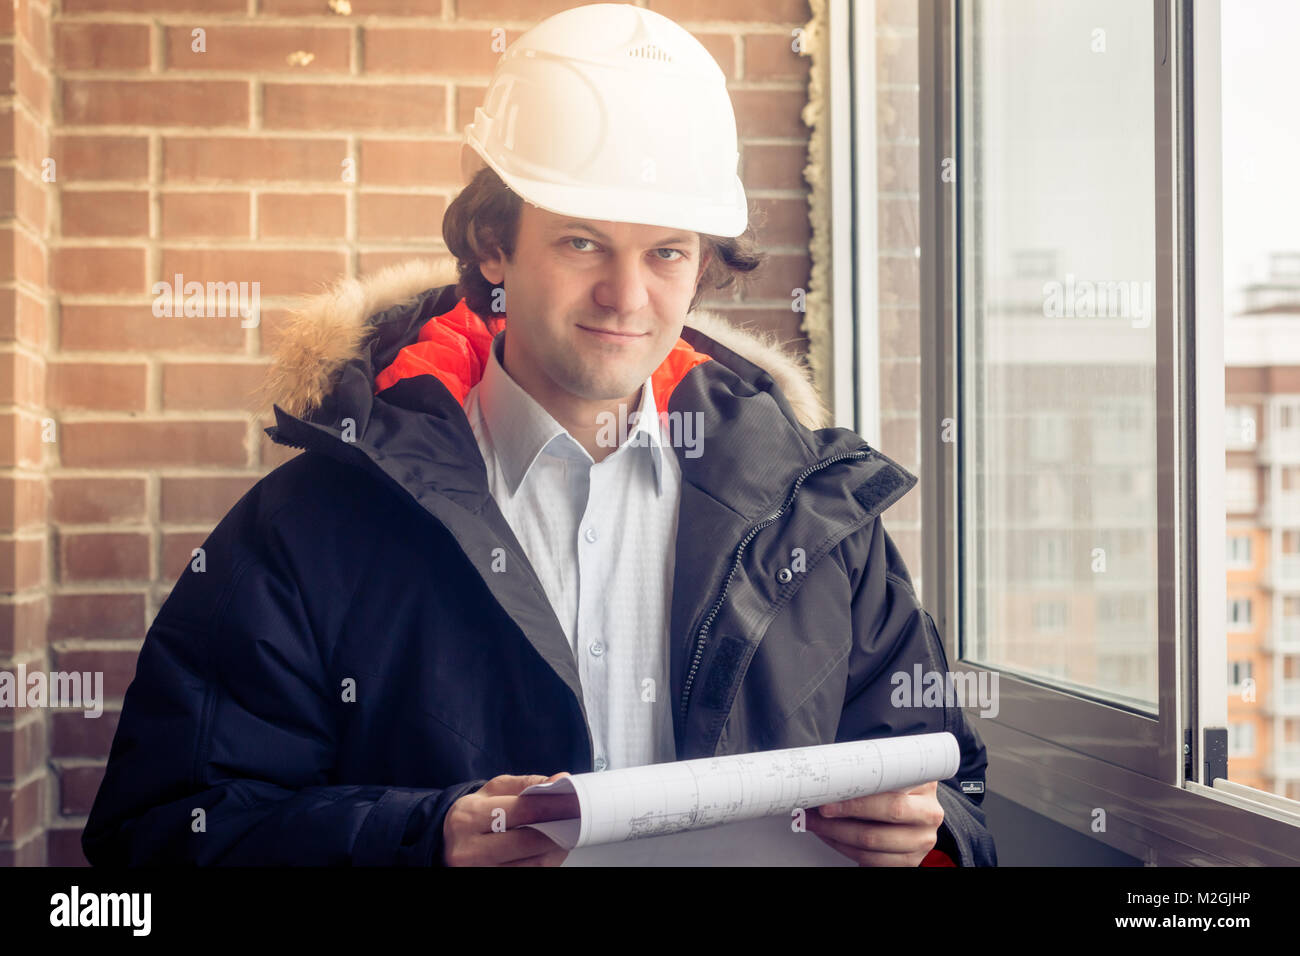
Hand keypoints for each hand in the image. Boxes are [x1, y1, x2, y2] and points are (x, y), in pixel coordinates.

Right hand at [441, 772, 578, 866]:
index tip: (575, 799)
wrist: (446, 843)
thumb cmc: (474, 815)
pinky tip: (553, 850)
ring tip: (567, 833)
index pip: (521, 810)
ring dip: (557, 849)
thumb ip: (526, 785)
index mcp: (468, 817)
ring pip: (532, 863)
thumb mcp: (492, 791)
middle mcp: (469, 850)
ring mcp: (479, 872)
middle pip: (529, 840)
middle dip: (559, 828)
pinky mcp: (490, 882)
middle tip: (578, 817)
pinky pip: (529, 874)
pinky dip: (546, 862)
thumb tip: (559, 780)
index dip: (554, 804)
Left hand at [807, 779, 943, 866]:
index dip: (864, 791)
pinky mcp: (910, 861)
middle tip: (820, 808)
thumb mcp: (890, 773)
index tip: (834, 792)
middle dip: (845, 812)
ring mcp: (922, 840)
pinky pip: (871, 859)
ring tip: (816, 822)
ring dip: (836, 833)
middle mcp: (929, 813)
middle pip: (886, 813)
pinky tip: (830, 835)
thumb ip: (868, 771)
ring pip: (873, 841)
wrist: (913, 813)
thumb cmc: (894, 789)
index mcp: (925, 784)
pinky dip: (844, 848)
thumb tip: (829, 774)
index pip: (893, 785)